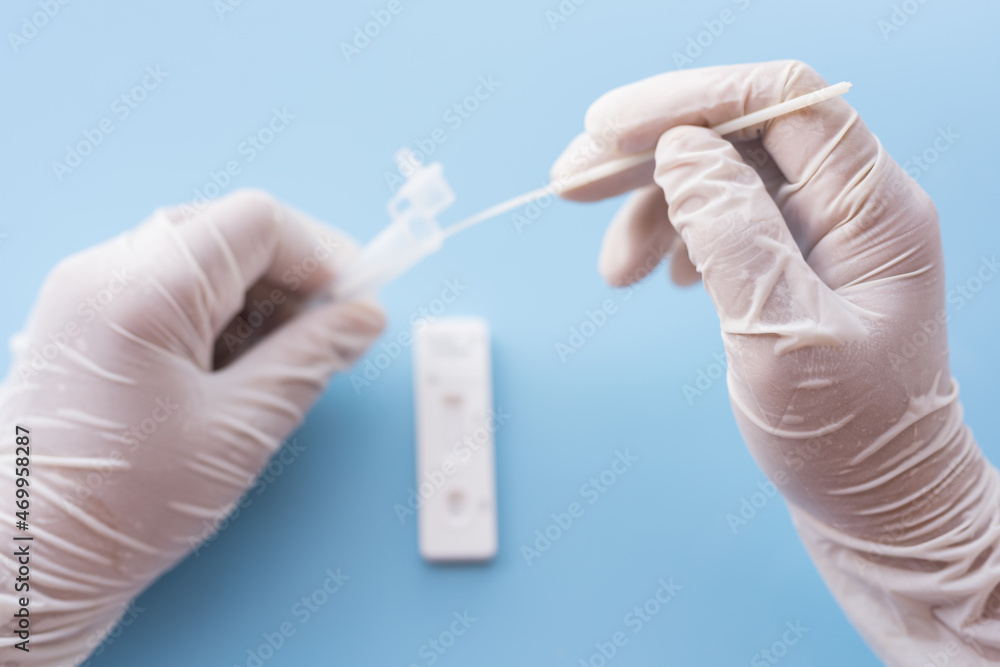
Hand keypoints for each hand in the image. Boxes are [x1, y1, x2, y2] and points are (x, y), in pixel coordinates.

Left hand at [0, 190, 384, 664]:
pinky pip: (169, 281)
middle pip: (229, 230)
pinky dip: (217, 311)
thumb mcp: (239, 429)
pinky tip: (231, 365)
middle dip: (292, 276)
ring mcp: (88, 289)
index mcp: (142, 290)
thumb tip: (364, 317)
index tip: (357, 303)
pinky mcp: (86, 315)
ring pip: (202, 253)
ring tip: (276, 362)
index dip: (322, 254)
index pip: (257, 222)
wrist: (28, 560)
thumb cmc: (123, 506)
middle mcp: (105, 270)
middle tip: (327, 334)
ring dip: (256, 296)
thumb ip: (311, 357)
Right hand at [551, 61, 999, 662]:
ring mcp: (822, 237)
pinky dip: (675, 239)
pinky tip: (655, 275)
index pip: (779, 100)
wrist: (880, 512)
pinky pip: (725, 222)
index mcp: (872, 208)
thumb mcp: (782, 337)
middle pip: (739, 133)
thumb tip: (679, 150)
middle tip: (571, 182)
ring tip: (613, 268)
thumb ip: (732, 233)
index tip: (606, 129)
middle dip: (650, 149)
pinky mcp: (794, 268)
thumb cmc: (849, 441)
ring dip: (653, 206)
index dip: (686, 100)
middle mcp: (851, 208)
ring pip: (722, 178)